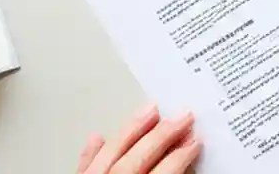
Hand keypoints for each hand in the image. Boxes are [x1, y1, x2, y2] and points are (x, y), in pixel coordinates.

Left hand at [77, 104, 201, 173]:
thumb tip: (187, 168)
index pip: (161, 172)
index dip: (180, 156)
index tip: (195, 141)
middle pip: (136, 157)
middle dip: (162, 135)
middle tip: (184, 116)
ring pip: (109, 153)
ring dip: (132, 130)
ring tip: (150, 110)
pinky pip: (82, 168)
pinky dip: (91, 151)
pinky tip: (98, 137)